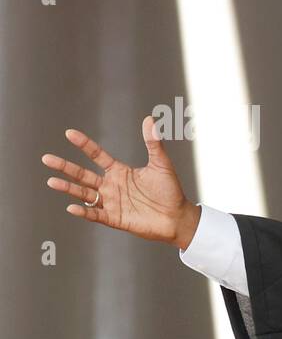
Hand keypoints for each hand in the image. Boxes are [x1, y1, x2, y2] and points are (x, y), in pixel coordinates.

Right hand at [42, 116, 200, 248]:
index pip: (97, 155)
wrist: (178, 217)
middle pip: (83, 175)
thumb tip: (150, 119)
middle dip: (65, 167)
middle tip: (46, 158)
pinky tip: (72, 207)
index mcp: (120, 171)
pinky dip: (84, 212)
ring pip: (85, 194)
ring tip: (51, 181)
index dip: (84, 145)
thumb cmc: (171, 191)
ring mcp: (112, 203)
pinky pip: (96, 215)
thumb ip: (153, 143)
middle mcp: (112, 186)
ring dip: (69, 188)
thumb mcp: (161, 164)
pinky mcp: (116, 219)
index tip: (69, 133)